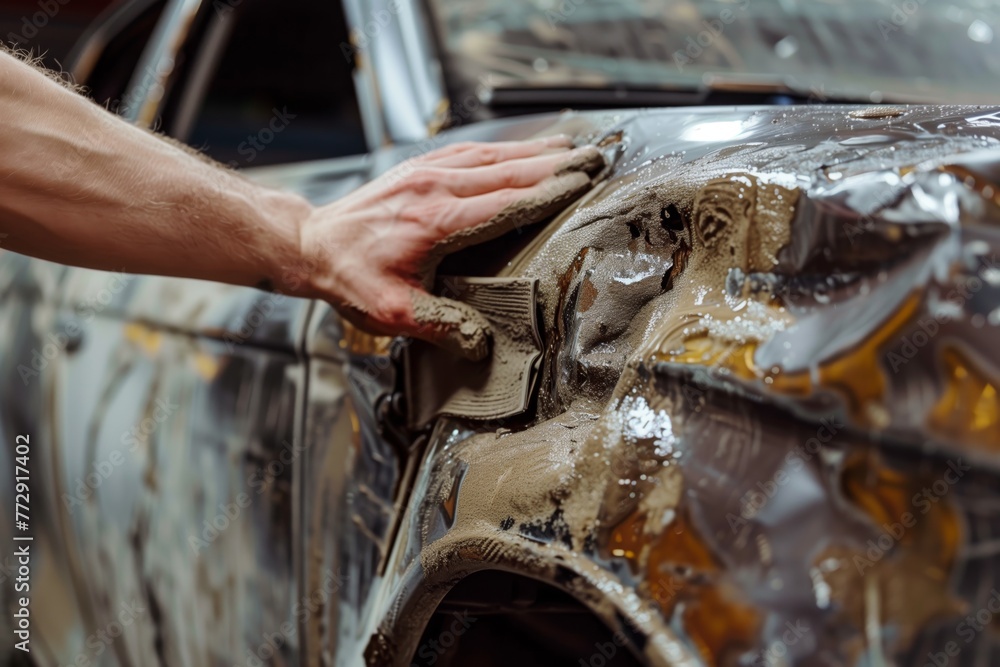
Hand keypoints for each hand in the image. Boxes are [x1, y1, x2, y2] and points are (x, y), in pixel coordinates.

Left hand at [295, 137, 604, 359]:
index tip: (582, 183)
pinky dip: (503, 147)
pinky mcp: (419, 168)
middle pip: (509, 170)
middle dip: (557, 163)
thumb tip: (482, 346)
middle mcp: (437, 188)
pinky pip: (470, 151)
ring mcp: (427, 172)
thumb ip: (441, 326)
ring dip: (535, 149)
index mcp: (439, 222)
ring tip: (572, 145)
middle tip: (596, 157)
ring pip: (493, 155)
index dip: (549, 191)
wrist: (310, 244)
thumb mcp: (392, 312)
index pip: (508, 202)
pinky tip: (522, 147)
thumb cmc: (349, 278)